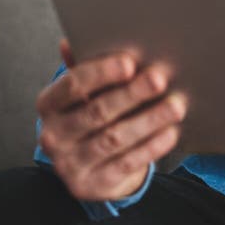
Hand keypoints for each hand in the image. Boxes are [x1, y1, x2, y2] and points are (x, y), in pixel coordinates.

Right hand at [36, 39, 186, 201]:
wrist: (88, 166)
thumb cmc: (90, 113)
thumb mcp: (82, 92)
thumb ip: (84, 66)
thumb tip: (73, 39)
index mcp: (48, 105)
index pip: (72, 85)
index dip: (101, 73)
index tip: (129, 62)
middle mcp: (53, 136)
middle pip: (97, 111)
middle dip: (132, 94)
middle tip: (160, 78)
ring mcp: (70, 165)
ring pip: (114, 139)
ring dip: (149, 120)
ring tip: (176, 105)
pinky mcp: (92, 185)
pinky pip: (126, 163)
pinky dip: (151, 146)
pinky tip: (170, 131)